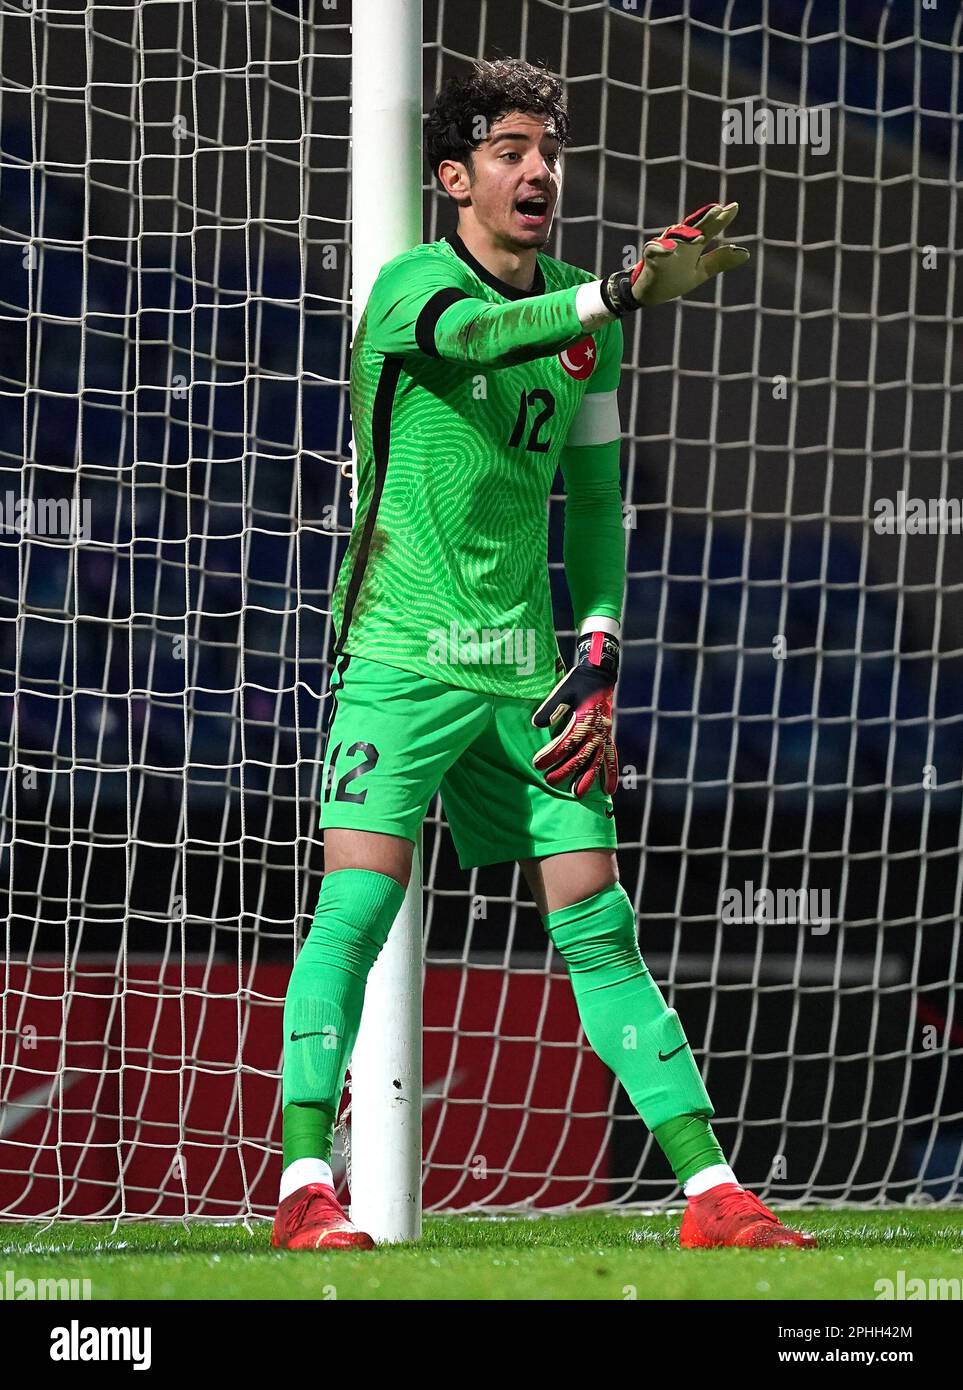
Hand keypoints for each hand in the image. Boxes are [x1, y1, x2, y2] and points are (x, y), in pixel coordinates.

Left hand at [531, 631, 619, 798]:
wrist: (599, 674)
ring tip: (577, 794)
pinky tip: (609, 789)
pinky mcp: (608, 735)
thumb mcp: (562, 690)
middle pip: (581, 755)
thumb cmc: (578, 681)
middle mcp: (597, 729)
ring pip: (597, 760)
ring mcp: (605, 734)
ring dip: (588, 778)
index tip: (537, 764)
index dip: (551, 754)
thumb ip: (550, 708)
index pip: (566, 742)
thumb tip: (536, 724)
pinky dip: (611, 773)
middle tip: (550, 781)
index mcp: (585, 718)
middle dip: (566, 770)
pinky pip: (612, 757)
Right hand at [601, 202, 749, 312]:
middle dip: (705, 219)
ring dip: (687, 235)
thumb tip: (745, 253)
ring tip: (699, 237)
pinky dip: (661, 249)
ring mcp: (665, 247)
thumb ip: (720, 261)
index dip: (721, 218)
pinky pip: (654, 251)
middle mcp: (680, 242)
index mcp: (693, 245)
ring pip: (676, 237)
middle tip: (718, 210)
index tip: (734, 206)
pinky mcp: (650, 257)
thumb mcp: (700, 271)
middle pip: (694, 228)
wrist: (649, 293)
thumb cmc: (674, 279)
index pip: (709, 229)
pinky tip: (670, 249)